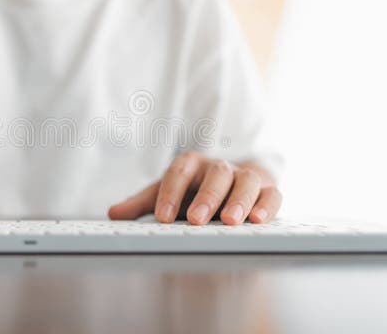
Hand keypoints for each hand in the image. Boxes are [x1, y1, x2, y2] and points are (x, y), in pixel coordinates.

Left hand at [108, 151, 280, 224]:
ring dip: (239, 201)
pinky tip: (258, 220)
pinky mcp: (268, 188)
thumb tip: (114, 214)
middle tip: (197, 220)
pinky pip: (272, 194)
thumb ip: (142, 203)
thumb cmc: (194, 189)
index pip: (179, 172)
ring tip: (231, 221)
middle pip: (215, 175)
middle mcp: (219, 167)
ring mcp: (246, 176)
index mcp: (191, 164)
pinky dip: (266, 205)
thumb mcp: (167, 192)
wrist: (232, 178)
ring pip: (246, 182)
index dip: (170, 193)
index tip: (163, 217)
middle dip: (207, 198)